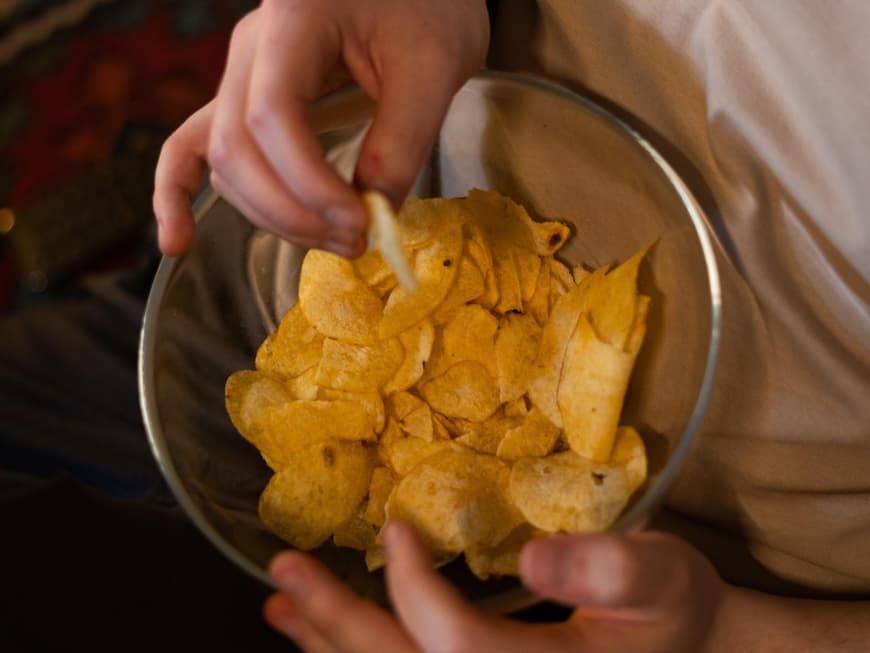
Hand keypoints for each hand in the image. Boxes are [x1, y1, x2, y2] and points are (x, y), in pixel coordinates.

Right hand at [153, 0, 489, 257]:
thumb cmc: (428, 8)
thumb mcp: (434, 68)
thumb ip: (402, 142)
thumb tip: (373, 213)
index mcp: (293, 18)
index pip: (273, 116)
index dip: (310, 184)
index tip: (359, 222)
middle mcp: (250, 46)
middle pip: (239, 148)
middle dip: (293, 211)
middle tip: (355, 242)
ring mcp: (240, 73)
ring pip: (226, 162)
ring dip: (273, 216)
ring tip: (337, 242)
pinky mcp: (244, 99)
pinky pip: (194, 147)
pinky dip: (180, 193)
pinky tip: (176, 242)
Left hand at [263, 522, 725, 652]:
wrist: (685, 648)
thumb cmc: (673, 610)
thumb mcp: (659, 578)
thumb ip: (608, 570)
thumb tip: (529, 558)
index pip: (457, 645)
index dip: (415, 588)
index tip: (395, 530)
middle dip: (336, 621)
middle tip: (284, 572)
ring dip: (328, 643)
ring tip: (280, 606)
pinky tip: (319, 636)